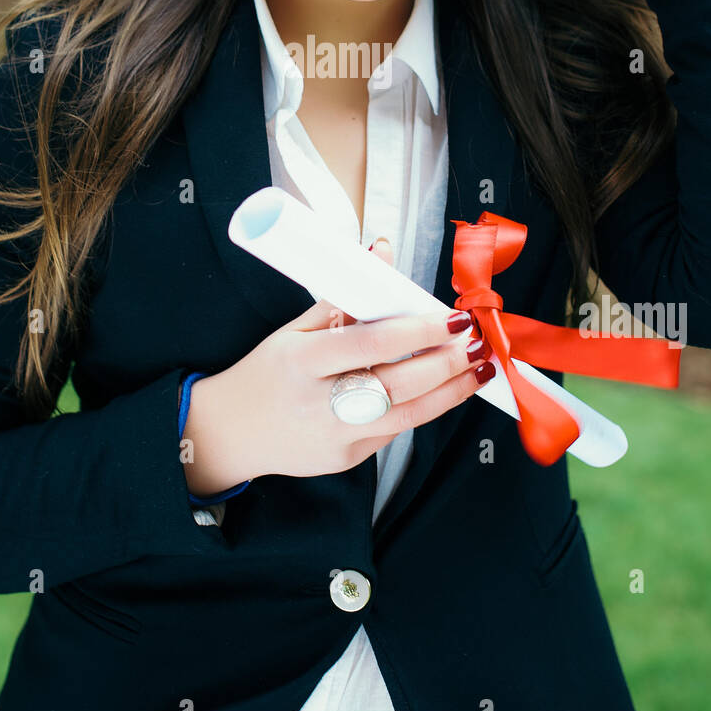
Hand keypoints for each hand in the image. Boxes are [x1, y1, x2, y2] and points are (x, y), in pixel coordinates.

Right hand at [182, 237, 489, 490]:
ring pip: (408, 416)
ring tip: (481, 368)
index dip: (418, 331)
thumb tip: (380, 251)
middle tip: (477, 341)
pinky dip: (424, 407)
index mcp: (302, 361)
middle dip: (446, 362)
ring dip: (452, 390)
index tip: (452, 317)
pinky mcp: (347, 459)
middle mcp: (319, 403)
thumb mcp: (292, 329)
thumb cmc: (266, 373)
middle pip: (398, 383)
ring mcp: (334, 437)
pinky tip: (447, 388)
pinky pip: (395, 431)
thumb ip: (343, 295)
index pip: (370, 344)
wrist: (230, 434)